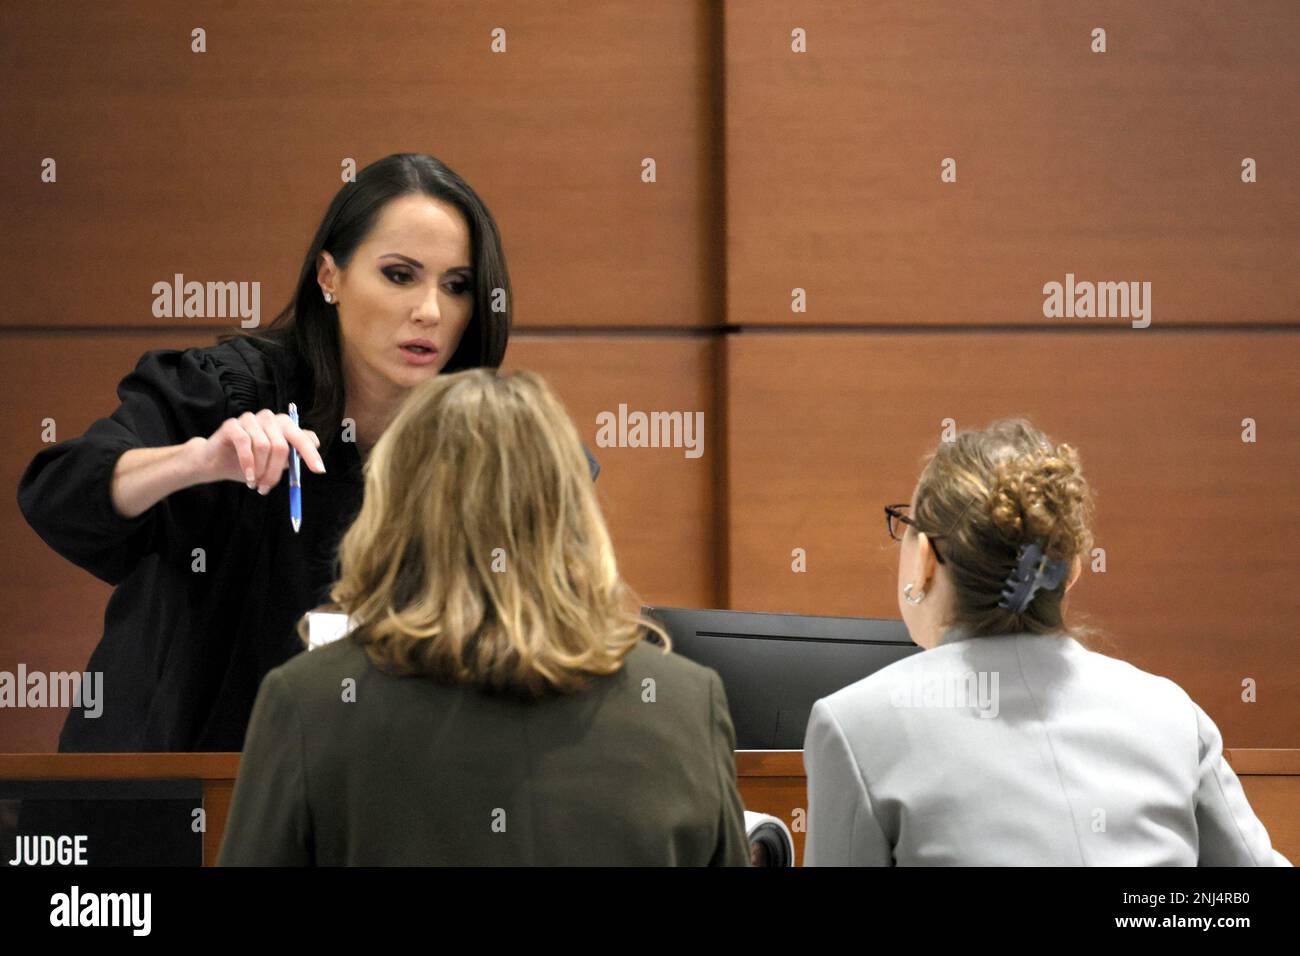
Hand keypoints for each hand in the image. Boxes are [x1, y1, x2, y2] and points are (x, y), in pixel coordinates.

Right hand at [188, 409, 326, 493]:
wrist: (215, 463)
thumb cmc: (248, 464)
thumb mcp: (274, 462)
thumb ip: (292, 454)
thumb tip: (315, 444)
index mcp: (282, 425)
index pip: (302, 437)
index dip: (311, 454)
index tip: (319, 471)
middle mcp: (268, 418)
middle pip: (282, 445)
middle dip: (276, 471)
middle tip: (267, 488)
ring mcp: (250, 419)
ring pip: (264, 446)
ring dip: (261, 470)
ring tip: (255, 484)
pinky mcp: (232, 424)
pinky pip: (245, 443)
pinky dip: (248, 463)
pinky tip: (248, 476)